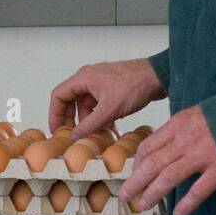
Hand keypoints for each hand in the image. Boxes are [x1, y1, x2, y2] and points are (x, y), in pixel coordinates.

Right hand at [48, 58, 167, 138]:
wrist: (160, 76)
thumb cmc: (136, 85)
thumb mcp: (109, 110)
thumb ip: (89, 126)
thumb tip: (73, 138)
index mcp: (84, 78)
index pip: (59, 96)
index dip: (54, 115)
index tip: (57, 131)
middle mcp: (89, 79)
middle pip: (70, 102)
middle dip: (71, 121)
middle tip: (72, 136)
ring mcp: (100, 84)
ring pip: (85, 106)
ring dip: (88, 122)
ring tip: (94, 136)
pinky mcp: (111, 90)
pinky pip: (98, 106)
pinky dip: (99, 118)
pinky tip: (108, 130)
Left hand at [120, 105, 215, 214]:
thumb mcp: (200, 113)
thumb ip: (181, 128)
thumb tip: (163, 146)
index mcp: (179, 124)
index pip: (148, 146)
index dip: (136, 163)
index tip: (133, 174)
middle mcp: (186, 139)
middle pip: (151, 164)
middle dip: (135, 182)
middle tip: (125, 196)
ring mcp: (203, 154)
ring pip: (168, 177)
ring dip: (152, 194)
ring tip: (143, 206)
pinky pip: (198, 190)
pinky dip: (186, 204)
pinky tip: (177, 214)